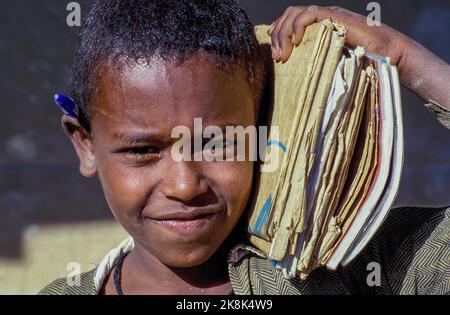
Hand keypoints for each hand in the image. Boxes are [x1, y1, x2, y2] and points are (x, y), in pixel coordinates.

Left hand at [268, 5, 408, 65]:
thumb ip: (316, 60)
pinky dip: (298, 26)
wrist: (390, 54)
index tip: (273, 50)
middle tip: (277, 57)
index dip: (278, 32)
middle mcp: (322, 16)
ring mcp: (329, 15)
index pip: (291, 20)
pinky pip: (310, 14)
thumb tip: (299, 76)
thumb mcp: (332, 62)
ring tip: (283, 54)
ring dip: (284, 33)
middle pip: (289, 15)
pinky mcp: (336, 16)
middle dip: (277, 35)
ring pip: (295, 13)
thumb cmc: (365, 62)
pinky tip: (296, 43)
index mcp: (320, 25)